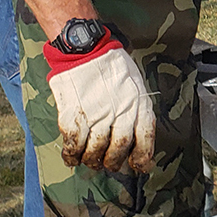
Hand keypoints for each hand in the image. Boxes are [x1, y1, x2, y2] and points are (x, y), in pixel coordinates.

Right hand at [44, 33, 155, 172]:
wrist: (85, 49)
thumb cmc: (112, 66)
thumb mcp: (135, 84)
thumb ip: (136, 108)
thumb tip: (136, 134)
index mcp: (138, 103)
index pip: (144, 137)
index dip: (143, 156)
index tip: (140, 167)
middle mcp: (119, 112)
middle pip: (119, 147)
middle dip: (114, 161)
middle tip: (109, 165)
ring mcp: (96, 114)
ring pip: (95, 149)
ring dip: (93, 160)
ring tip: (91, 161)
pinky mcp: (74, 114)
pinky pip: (73, 142)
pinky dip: (71, 155)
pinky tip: (72, 158)